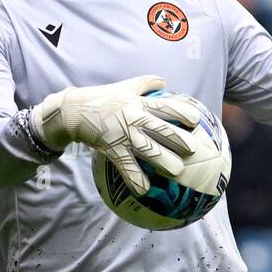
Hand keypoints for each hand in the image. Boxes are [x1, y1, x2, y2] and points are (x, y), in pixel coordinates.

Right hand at [32, 74, 200, 195]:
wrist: (75, 111)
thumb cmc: (103, 98)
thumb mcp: (125, 86)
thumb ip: (145, 83)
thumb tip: (164, 81)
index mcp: (139, 103)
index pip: (166, 106)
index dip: (182, 112)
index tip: (197, 120)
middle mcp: (134, 119)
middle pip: (161, 130)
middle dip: (179, 140)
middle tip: (193, 150)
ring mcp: (124, 135)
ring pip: (147, 150)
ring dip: (163, 161)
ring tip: (177, 172)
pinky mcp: (112, 149)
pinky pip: (126, 166)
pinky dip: (134, 179)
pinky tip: (144, 190)